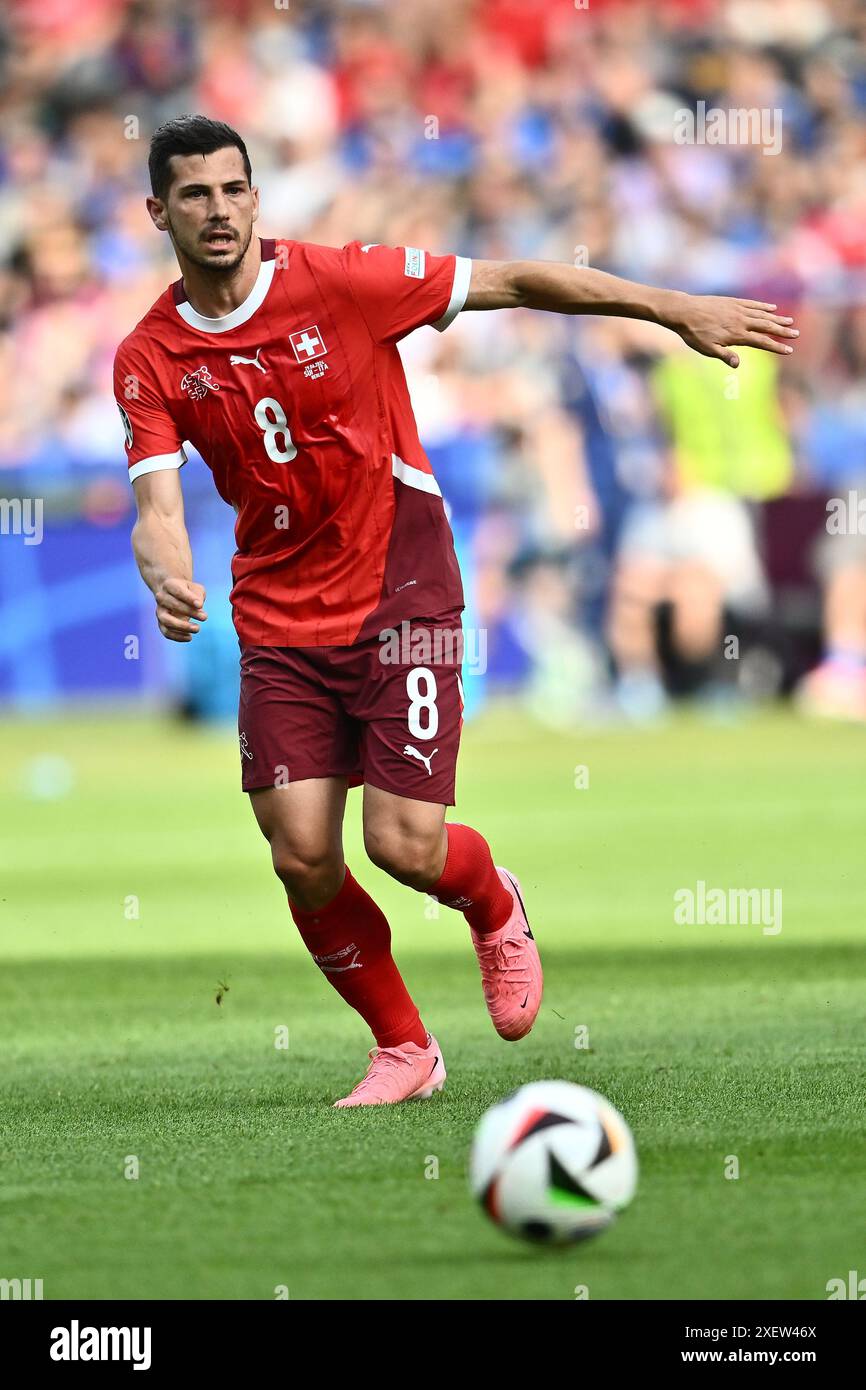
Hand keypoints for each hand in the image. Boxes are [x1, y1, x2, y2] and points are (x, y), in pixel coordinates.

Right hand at [154, 577, 206, 641]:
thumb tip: (198, 605)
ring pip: (166, 620)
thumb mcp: (196, 588)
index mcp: (169, 585)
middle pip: (173, 605)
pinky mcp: (161, 623)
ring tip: (197, 629)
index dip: (189, 598)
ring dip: (182, 626)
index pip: (178, 591)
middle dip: (190, 612)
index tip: (201, 605)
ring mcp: (159, 611)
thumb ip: (197, 595)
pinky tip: (189, 637)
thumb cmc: (188, 591)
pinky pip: (166, 632)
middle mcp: (161, 597)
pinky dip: (177, 637)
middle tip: (204, 617)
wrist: (174, 595)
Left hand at [664, 292, 798, 367]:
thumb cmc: (694, 334)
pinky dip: (763, 306)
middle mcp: (741, 320)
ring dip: (777, 318)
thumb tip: (737, 365)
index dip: (776, 347)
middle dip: (783, 331)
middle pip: (767, 326)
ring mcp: (738, 309)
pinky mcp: (733, 301)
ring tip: (789, 321)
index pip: (761, 342)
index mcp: (737, 334)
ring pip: (762, 314)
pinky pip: (752, 304)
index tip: (789, 351)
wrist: (684, 311)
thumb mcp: (707, 349)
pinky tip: (772, 308)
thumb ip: (724, 356)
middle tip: (796, 334)